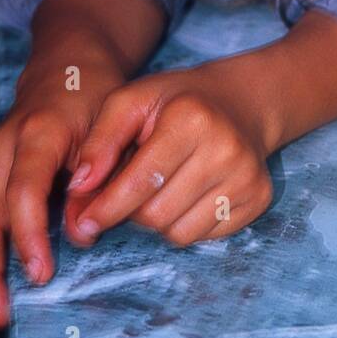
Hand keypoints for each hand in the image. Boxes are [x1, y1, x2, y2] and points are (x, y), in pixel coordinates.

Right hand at [0, 52, 125, 329]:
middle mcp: (5, 144)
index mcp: (38, 131)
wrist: (69, 61)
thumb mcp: (110, 126)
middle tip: (2, 308)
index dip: (29, 234)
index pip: (24, 190)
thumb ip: (98, 176)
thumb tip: (80, 230)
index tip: (40, 272)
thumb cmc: (94, 92)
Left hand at [63, 64, 273, 247]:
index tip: (83, 223)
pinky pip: (204, 237)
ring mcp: (246, 176)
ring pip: (178, 232)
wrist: (241, 102)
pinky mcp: (258, 198)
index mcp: (191, 117)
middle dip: (131, 211)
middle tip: (130, 189)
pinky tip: (186, 194)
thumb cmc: (177, 101)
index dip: (106, 206)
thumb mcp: (133, 100)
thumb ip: (101, 140)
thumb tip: (78, 189)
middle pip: (156, 214)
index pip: (141, 181)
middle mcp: (225, 149)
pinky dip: (184, 224)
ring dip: (157, 220)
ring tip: (160, 188)